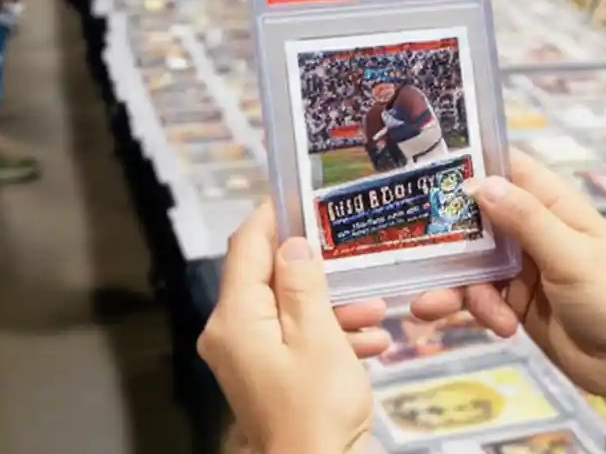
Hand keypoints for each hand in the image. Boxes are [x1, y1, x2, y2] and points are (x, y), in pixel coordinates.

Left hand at [198, 205, 389, 453]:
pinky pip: (297, 341)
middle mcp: (232, 335)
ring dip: (332, 304)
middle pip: (269, 278)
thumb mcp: (318, 335)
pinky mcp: (269, 377)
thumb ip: (303, 283)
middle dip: (315, 266)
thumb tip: (292, 243)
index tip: (297, 196)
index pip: (247, 248)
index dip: (272, 218)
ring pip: (290, 311)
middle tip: (348, 246)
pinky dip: (331, 335)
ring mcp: (249, 358)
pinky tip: (370, 341)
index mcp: (235, 319)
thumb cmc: (316, 410)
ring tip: (373, 307)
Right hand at [410, 151, 605, 401]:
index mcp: (554, 206)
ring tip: (433, 307)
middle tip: (411, 250)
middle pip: (478, 220)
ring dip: (456, 285)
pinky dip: (478, 311)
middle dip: (447, 237)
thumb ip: (525, 219)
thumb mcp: (569, 255)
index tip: (427, 172)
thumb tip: (481, 183)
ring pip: (473, 265)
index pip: (509, 170)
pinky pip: (482, 299)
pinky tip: (498, 327)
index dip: (471, 166)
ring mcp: (525, 270)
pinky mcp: (517, 305)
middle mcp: (535, 232)